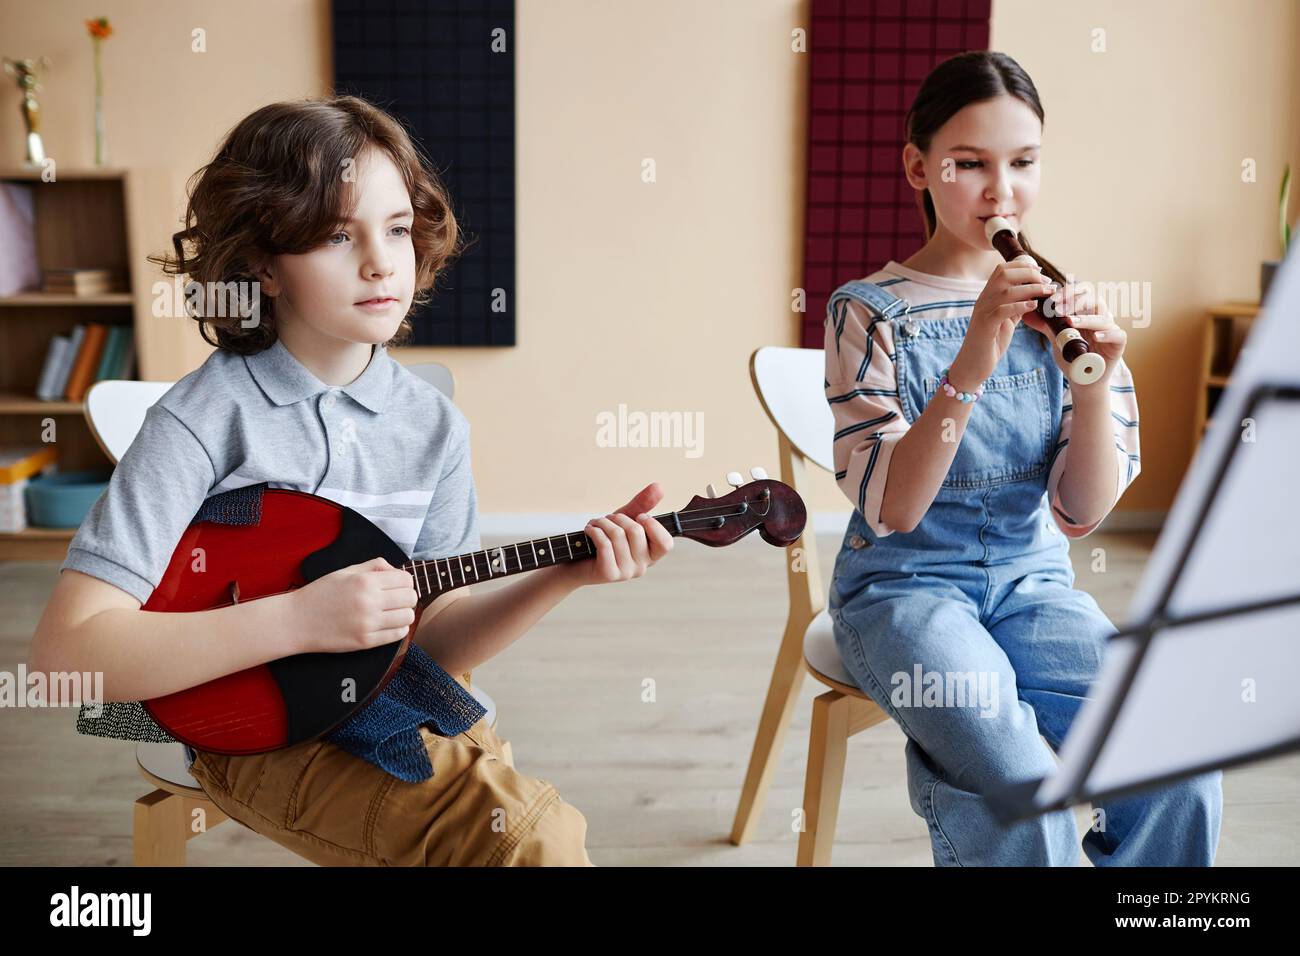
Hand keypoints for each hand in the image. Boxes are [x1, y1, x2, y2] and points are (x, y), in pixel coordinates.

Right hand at [289, 557, 417, 653]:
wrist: (297, 621)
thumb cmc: (320, 594)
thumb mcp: (345, 571)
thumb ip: (373, 566)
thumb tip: (395, 569)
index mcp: (365, 581)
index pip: (405, 579)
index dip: (404, 582)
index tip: (397, 586)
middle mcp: (369, 601)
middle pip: (411, 598)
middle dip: (406, 597)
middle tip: (396, 600)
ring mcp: (368, 623)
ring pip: (408, 617)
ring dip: (404, 614)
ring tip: (392, 613)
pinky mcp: (365, 642)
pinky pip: (398, 635)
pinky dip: (398, 629)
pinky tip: (387, 625)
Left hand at [564, 482, 674, 586]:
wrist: (575, 559)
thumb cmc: (604, 538)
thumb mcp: (624, 519)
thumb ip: (642, 505)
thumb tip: (659, 486)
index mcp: (650, 555)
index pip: (666, 544)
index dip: (653, 526)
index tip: (639, 516)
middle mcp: (641, 567)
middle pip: (637, 532)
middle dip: (618, 518)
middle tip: (607, 520)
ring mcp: (626, 573)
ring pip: (618, 535)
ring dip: (602, 523)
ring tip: (595, 524)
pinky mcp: (609, 574)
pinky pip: (604, 544)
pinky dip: (594, 530)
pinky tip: (589, 530)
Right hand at [952, 256, 1053, 388]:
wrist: (971, 366)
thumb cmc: (989, 344)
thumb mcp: (1005, 322)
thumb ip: (1016, 308)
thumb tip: (1033, 296)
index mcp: (987, 297)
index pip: (1002, 270)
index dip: (1023, 266)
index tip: (1041, 272)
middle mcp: (983, 301)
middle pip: (1004, 274)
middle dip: (1029, 274)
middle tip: (1047, 282)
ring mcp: (982, 312)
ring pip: (1006, 291)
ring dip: (1031, 288)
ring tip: (1048, 292)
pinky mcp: (985, 327)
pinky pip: (1002, 310)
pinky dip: (1020, 305)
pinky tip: (1034, 306)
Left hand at [1024, 282, 1126, 389]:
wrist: (1083, 379)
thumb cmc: (1073, 356)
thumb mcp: (1057, 338)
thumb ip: (1045, 325)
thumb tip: (1026, 313)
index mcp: (1087, 312)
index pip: (1081, 293)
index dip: (1067, 292)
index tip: (1050, 299)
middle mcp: (1101, 317)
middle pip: (1093, 299)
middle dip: (1074, 301)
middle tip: (1057, 309)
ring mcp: (1111, 329)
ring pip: (1103, 317)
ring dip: (1085, 318)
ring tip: (1069, 322)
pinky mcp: (1119, 343)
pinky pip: (1117, 334)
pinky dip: (1107, 334)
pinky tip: (1095, 337)